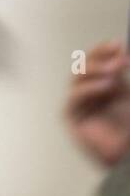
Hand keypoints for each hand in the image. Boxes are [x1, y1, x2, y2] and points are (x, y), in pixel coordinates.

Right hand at [66, 41, 129, 165]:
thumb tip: (121, 52)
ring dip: (96, 71)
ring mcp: (79, 103)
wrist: (126, 151)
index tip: (118, 44)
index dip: (104, 50)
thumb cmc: (129, 126)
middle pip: (83, 65)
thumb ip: (121, 74)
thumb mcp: (129, 94)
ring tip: (115, 72)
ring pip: (77, 77)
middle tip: (119, 59)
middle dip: (100, 58)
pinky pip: (74, 98)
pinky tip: (107, 86)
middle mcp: (90, 90)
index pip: (96, 59)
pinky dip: (89, 89)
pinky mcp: (71, 117)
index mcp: (105, 81)